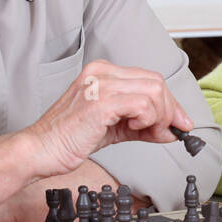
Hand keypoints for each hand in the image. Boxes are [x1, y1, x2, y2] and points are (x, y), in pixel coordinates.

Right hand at [25, 60, 192, 177]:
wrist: (41, 150)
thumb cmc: (70, 138)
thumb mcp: (114, 127)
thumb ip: (143, 125)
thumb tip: (172, 130)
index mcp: (103, 71)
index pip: (149, 78)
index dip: (170, 101)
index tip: (180, 122)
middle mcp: (102, 72)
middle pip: (156, 81)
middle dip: (171, 109)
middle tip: (172, 131)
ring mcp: (100, 84)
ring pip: (153, 91)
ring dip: (160, 116)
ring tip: (148, 133)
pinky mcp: (100, 103)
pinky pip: (142, 105)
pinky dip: (148, 120)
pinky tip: (135, 130)